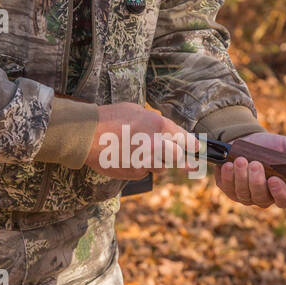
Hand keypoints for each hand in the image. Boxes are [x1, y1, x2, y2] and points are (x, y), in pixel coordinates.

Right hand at [84, 103, 199, 178]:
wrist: (87, 135)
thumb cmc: (111, 118)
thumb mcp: (138, 111)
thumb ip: (157, 123)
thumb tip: (170, 132)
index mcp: (160, 126)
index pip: (187, 140)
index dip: (194, 146)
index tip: (198, 150)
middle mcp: (157, 145)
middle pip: (178, 157)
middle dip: (178, 156)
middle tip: (176, 156)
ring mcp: (146, 162)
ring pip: (161, 167)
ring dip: (157, 162)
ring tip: (140, 151)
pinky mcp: (135, 173)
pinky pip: (145, 172)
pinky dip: (140, 167)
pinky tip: (128, 157)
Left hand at [215, 131, 285, 208]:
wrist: (247, 140)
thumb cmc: (270, 148)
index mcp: (281, 190)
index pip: (283, 201)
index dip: (280, 194)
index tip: (275, 180)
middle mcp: (263, 197)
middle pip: (260, 198)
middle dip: (256, 181)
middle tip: (255, 164)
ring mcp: (245, 195)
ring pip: (243, 194)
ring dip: (241, 177)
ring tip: (241, 160)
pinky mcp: (229, 189)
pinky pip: (227, 187)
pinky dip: (227, 176)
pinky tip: (228, 165)